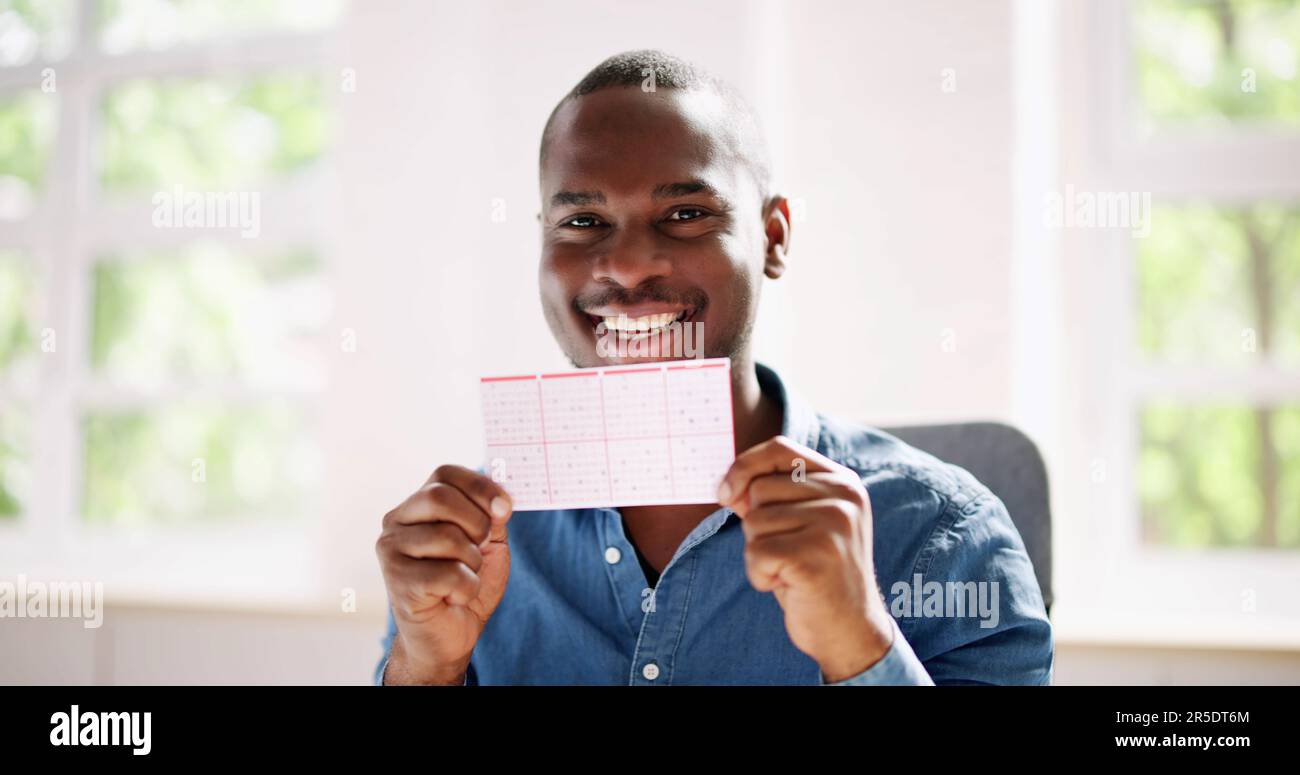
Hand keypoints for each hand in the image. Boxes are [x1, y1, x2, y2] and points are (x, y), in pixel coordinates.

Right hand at [375, 465, 513, 683]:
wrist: (448, 635)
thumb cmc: (466, 583)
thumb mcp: (489, 543)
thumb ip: (493, 516)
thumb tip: (500, 502)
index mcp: (417, 505)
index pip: (444, 474)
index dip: (479, 486)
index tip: (504, 509)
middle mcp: (396, 521)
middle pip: (440, 497)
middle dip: (476, 523)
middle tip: (481, 546)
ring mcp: (391, 550)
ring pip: (447, 537)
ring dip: (472, 562)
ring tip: (464, 576)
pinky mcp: (397, 581)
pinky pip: (448, 574)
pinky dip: (466, 588)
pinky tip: (453, 597)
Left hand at [717, 436, 894, 681]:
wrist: (849, 629)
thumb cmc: (815, 574)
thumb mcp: (799, 524)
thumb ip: (770, 497)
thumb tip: (727, 484)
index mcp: (842, 481)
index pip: (780, 448)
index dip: (744, 466)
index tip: (724, 494)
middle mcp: (844, 496)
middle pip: (760, 489)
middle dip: (757, 525)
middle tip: (787, 552)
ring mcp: (835, 524)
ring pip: (754, 522)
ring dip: (759, 553)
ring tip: (791, 570)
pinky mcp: (817, 554)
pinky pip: (756, 553)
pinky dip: (760, 575)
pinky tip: (788, 585)